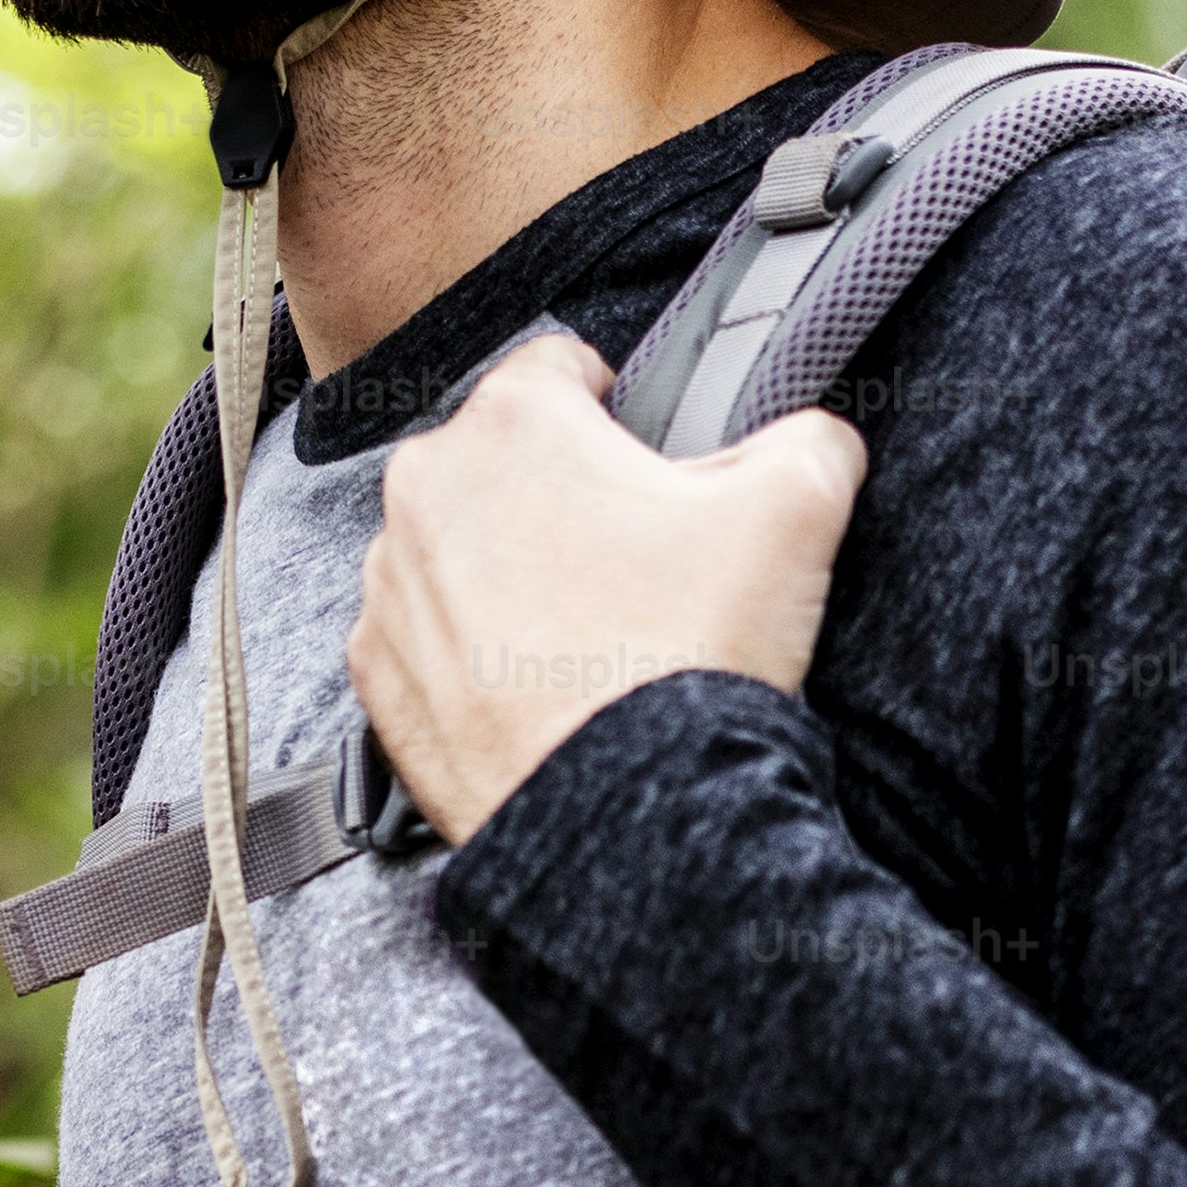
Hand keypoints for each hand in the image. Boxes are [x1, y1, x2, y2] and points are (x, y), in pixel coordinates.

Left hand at [350, 328, 870, 838]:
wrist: (622, 820)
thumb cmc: (690, 653)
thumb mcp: (797, 508)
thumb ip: (808, 437)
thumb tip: (810, 436)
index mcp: (510, 422)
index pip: (562, 366)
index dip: (619, 405)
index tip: (651, 460)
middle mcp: (425, 490)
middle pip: (503, 459)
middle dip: (561, 492)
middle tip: (634, 561)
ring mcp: (390, 588)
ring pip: (458, 546)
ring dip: (510, 568)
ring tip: (589, 633)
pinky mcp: (376, 678)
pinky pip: (428, 635)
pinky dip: (473, 649)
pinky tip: (540, 685)